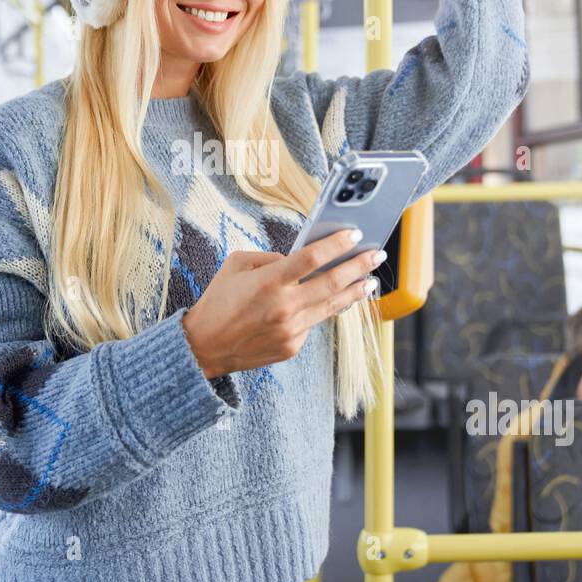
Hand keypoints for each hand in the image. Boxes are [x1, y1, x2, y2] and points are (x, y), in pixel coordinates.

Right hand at [182, 229, 385, 379]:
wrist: (204, 347)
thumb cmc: (218, 301)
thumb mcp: (235, 265)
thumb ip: (269, 258)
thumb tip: (297, 258)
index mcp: (269, 281)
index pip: (313, 257)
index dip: (337, 244)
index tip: (355, 235)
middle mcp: (284, 306)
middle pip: (332, 282)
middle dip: (359, 266)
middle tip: (377, 255)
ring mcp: (290, 329)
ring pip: (331, 306)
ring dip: (353, 292)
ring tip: (369, 281)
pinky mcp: (292, 346)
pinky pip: (312, 323)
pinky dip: (320, 310)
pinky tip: (329, 302)